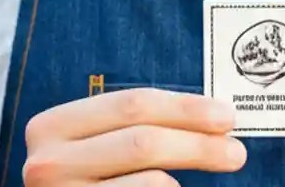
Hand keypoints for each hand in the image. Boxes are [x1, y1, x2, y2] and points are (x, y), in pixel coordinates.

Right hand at [22, 88, 247, 184]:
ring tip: (223, 164)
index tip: (226, 116)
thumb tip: (214, 120)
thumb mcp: (96, 145)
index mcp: (53, 126)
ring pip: (152, 181)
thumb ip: (135, 127)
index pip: (131, 104)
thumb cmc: (88, 179)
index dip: (185, 108)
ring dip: (195, 168)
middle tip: (236, 150)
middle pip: (143, 141)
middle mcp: (48, 163)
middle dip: (198, 142)